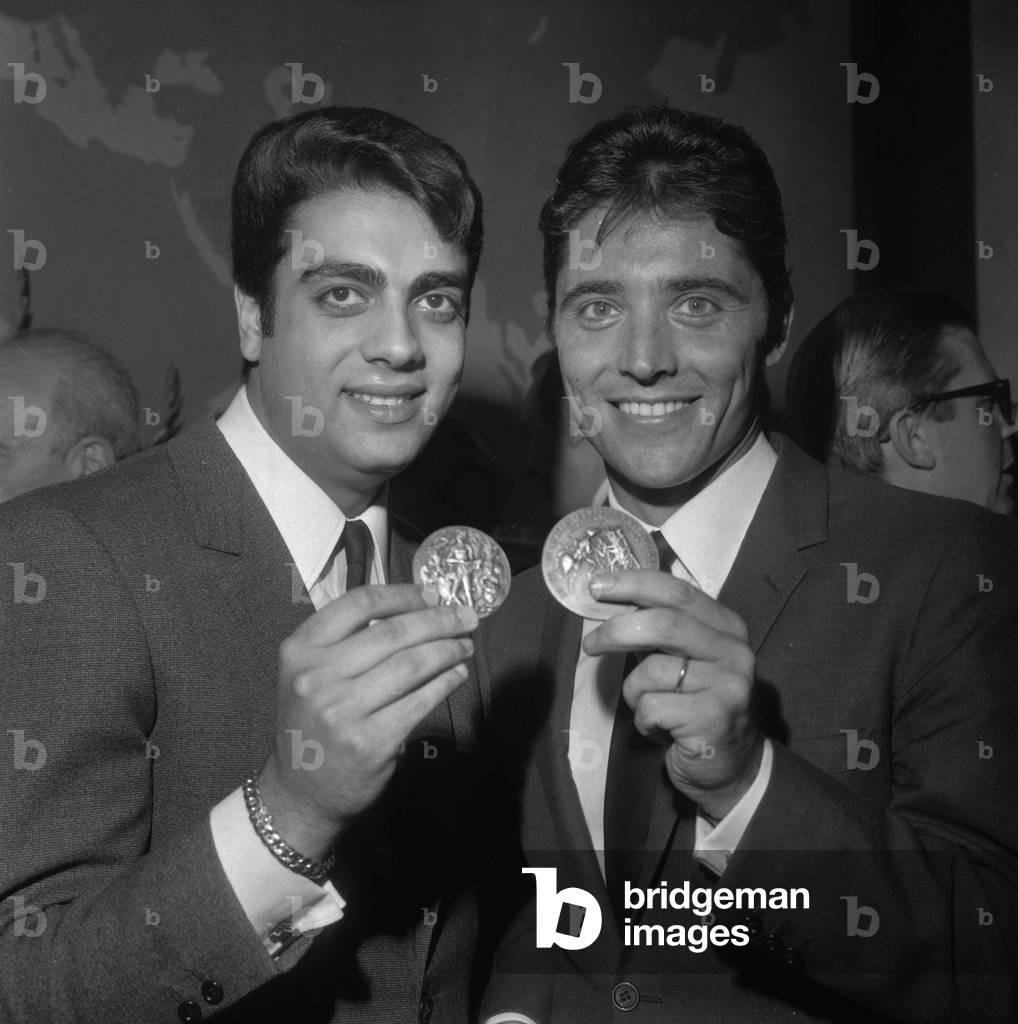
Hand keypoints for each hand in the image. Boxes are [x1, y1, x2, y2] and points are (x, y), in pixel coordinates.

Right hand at [259, 584, 476, 857]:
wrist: (299, 795)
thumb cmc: (313, 724)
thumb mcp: (310, 674)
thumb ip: (349, 641)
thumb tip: (418, 607)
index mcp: (300, 650)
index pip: (359, 604)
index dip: (403, 594)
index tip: (433, 594)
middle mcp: (316, 677)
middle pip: (393, 632)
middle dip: (440, 620)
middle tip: (467, 617)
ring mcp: (342, 711)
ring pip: (412, 664)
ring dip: (449, 650)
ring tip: (465, 646)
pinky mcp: (370, 742)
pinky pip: (421, 701)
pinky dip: (446, 682)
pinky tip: (457, 674)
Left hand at [585, 570, 761, 821]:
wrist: (730, 766)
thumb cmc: (694, 704)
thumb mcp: (683, 659)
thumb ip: (657, 628)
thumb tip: (610, 594)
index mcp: (727, 626)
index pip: (677, 592)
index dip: (634, 584)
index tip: (597, 585)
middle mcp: (733, 651)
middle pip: (663, 624)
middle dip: (617, 631)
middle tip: (591, 645)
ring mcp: (729, 685)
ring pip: (652, 671)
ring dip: (635, 692)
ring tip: (651, 708)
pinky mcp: (715, 719)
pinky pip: (653, 707)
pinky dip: (644, 720)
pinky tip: (662, 730)